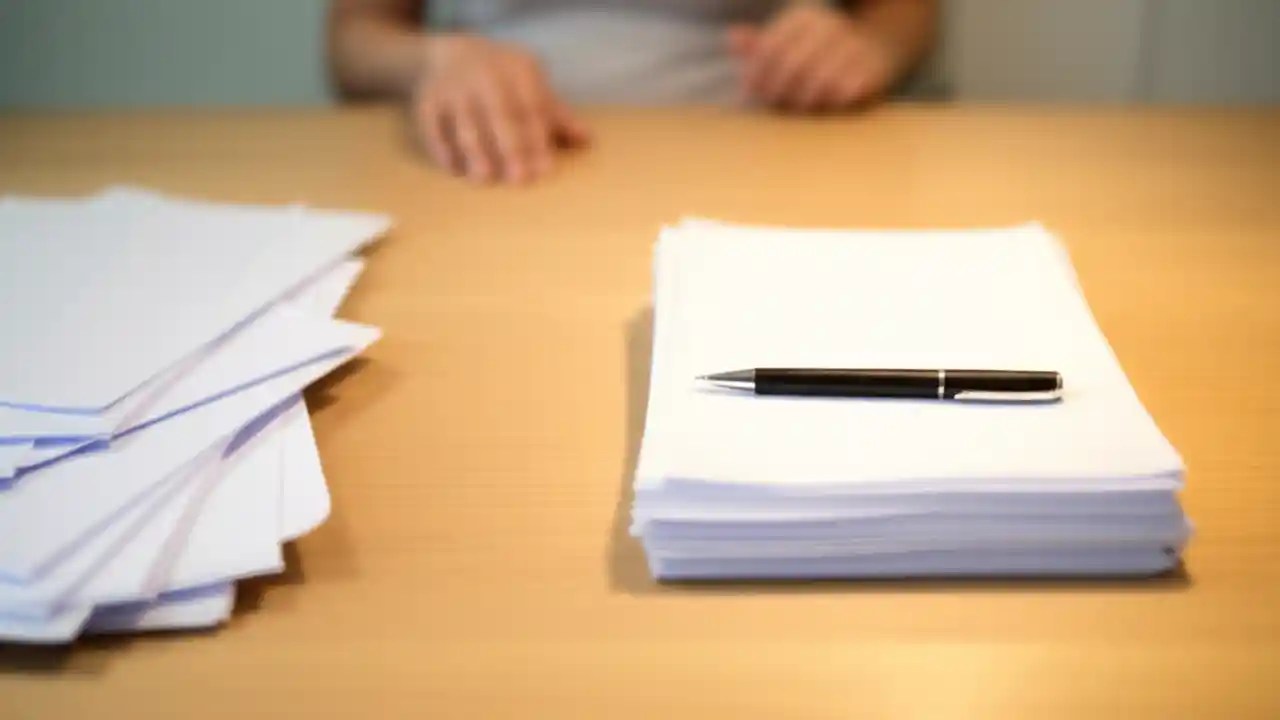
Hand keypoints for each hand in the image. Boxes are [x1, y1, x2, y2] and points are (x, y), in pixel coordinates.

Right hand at [412, 35, 589, 182]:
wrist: (451, 54)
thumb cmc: (503, 80)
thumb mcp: (531, 85)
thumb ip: (556, 114)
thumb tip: (587, 141)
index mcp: (516, 70)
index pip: (530, 107)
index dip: (537, 139)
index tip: (545, 170)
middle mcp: (484, 76)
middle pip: (499, 115)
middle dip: (510, 148)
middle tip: (519, 180)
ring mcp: (453, 88)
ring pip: (466, 123)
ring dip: (475, 151)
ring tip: (485, 179)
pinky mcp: (427, 101)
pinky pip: (433, 127)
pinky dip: (442, 148)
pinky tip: (453, 170)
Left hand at [727, 5, 900, 111]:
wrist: (872, 47)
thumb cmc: (817, 51)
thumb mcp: (787, 43)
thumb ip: (759, 45)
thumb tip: (731, 37)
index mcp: (804, 16)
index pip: (771, 47)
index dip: (756, 73)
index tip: (749, 92)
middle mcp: (829, 25)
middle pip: (792, 65)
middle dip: (778, 90)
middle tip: (774, 104)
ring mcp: (852, 44)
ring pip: (818, 80)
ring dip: (804, 99)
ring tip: (800, 106)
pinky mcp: (871, 67)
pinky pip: (844, 91)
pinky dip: (831, 102)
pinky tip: (825, 106)